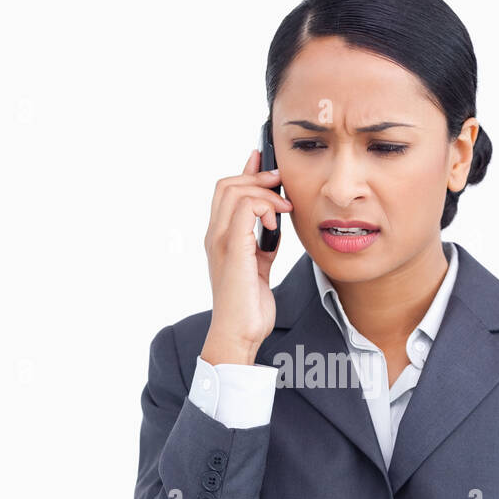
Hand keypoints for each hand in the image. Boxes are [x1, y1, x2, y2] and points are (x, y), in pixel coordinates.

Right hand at [200, 148, 293, 364]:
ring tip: (283, 209)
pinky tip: (276, 223)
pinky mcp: (233, 249)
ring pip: (235, 191)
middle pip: (228, 184)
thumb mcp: (260, 266)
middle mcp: (215, 235)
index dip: (247, 172)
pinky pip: (244, 209)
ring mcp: (221, 241)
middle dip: (258, 177)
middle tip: (281, 185)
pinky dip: (264, 207)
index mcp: (219, 238)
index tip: (268, 165)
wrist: (240, 333)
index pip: (226, 191)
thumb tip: (274, 223)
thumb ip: (263, 243)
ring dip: (264, 192)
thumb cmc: (248, 306)